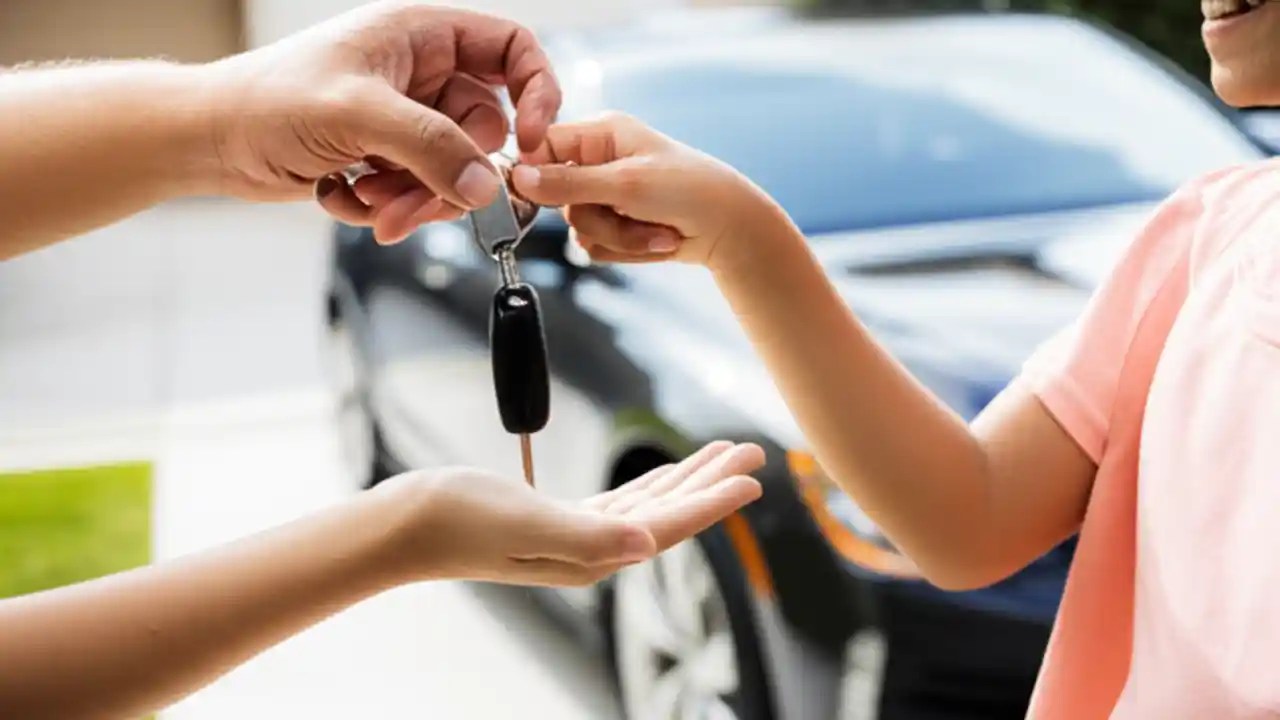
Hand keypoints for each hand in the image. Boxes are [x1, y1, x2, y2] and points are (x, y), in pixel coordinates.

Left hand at [206, 1, 560, 242]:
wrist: (210, 140)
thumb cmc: (267, 100)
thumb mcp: (358, 114)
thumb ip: (431, 147)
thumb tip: (486, 184)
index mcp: (421, 36)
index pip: (511, 50)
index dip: (535, 91)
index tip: (532, 139)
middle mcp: (419, 75)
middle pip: (485, 129)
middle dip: (454, 174)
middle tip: (420, 200)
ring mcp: (404, 120)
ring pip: (453, 170)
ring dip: (418, 198)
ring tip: (374, 206)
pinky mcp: (386, 158)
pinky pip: (419, 191)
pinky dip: (388, 205)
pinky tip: (346, 195)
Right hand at [384, 441, 763, 586]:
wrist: (404, 526)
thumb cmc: (456, 519)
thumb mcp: (524, 522)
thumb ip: (585, 537)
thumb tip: (645, 546)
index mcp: (589, 554)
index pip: (665, 525)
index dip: (712, 501)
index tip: (751, 478)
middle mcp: (589, 551)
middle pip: (667, 513)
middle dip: (711, 482)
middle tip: (752, 453)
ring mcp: (573, 538)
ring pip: (647, 503)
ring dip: (686, 478)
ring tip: (722, 455)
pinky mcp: (555, 522)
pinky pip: (619, 501)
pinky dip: (648, 484)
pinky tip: (664, 475)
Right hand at [510, 112, 777, 270]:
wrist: (731, 230)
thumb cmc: (690, 190)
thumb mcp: (626, 183)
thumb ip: (569, 182)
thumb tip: (518, 177)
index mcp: (601, 134)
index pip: (541, 146)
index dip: (532, 172)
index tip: (529, 196)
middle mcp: (599, 163)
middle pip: (557, 198)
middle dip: (599, 216)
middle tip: (633, 213)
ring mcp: (607, 197)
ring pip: (578, 229)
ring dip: (620, 238)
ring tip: (658, 229)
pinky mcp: (617, 227)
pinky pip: (595, 248)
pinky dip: (627, 250)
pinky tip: (658, 240)